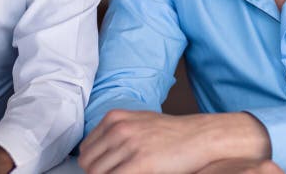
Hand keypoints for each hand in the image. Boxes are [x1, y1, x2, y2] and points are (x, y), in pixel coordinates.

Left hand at [78, 110, 270, 173]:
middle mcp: (118, 128)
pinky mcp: (140, 162)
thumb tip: (96, 154)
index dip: (92, 163)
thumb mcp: (138, 123)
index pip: (86, 148)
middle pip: (88, 163)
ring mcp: (129, 144)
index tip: (103, 170)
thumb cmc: (172, 133)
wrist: (199, 136)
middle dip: (97, 173)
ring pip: (97, 173)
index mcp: (114, 118)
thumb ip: (116, 133)